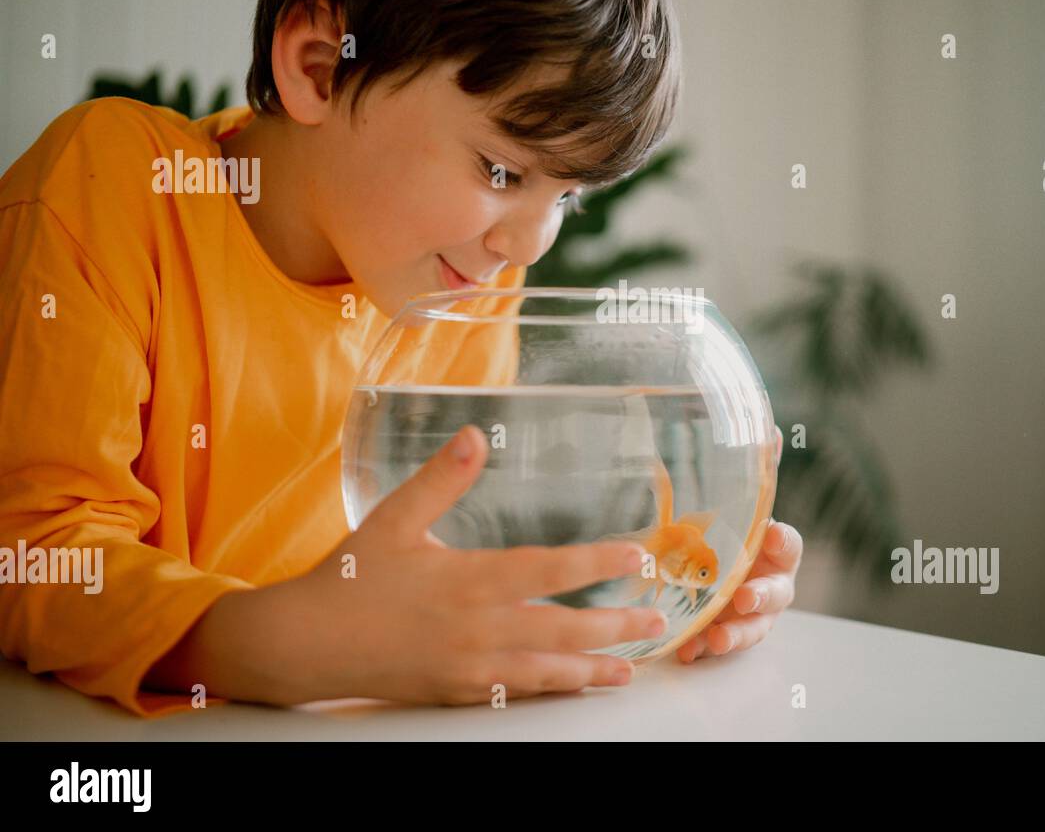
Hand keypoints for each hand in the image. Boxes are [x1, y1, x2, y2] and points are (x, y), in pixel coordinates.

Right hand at [285, 424, 664, 705]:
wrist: (305, 645)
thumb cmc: (349, 578)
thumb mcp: (394, 518)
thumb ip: (442, 478)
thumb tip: (477, 433)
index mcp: (470, 580)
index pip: (549, 570)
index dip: (598, 562)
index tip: (637, 557)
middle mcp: (479, 627)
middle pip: (564, 629)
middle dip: (617, 626)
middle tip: (656, 619)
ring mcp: (471, 666)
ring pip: (548, 670)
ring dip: (595, 668)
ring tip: (632, 668)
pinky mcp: (458, 692)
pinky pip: (517, 693)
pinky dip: (552, 690)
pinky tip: (573, 686)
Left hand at [677, 426, 801, 662]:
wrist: (724, 571)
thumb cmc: (736, 535)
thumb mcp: (742, 504)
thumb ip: (758, 470)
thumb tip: (768, 428)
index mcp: (775, 551)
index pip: (788, 545)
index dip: (782, 542)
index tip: (770, 535)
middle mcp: (770, 585)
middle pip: (778, 595)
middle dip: (762, 596)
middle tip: (745, 597)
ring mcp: (751, 615)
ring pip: (753, 628)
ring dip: (737, 634)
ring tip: (717, 639)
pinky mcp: (727, 634)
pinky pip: (718, 645)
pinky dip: (703, 649)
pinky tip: (686, 652)